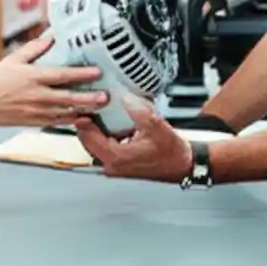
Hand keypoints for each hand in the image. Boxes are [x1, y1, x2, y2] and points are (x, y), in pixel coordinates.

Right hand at [0, 37, 107, 127]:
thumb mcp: (13, 60)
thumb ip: (33, 49)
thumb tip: (50, 38)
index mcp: (32, 78)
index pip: (62, 75)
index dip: (82, 74)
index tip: (97, 72)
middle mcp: (37, 96)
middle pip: (69, 97)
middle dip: (90, 97)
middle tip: (106, 95)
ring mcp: (36, 111)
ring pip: (66, 112)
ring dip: (84, 110)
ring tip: (100, 107)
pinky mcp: (34, 122)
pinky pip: (57, 122)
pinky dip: (72, 121)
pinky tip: (83, 118)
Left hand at [74, 97, 192, 182]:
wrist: (183, 165)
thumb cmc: (172, 153)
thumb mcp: (156, 126)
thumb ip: (138, 111)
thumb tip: (125, 98)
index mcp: (116, 157)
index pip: (87, 136)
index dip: (83, 118)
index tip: (83, 104)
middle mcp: (111, 165)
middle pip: (87, 141)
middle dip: (87, 123)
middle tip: (89, 105)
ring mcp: (115, 166)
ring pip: (94, 145)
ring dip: (94, 129)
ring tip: (98, 111)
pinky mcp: (120, 164)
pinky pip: (103, 147)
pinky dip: (103, 135)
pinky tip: (111, 123)